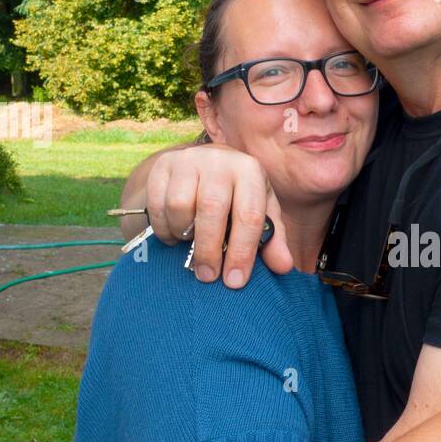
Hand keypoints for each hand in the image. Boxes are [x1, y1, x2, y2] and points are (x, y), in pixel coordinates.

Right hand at [144, 143, 292, 285]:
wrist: (205, 163)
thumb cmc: (238, 195)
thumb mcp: (261, 212)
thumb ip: (272, 240)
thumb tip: (283, 267)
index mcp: (249, 170)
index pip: (248, 215)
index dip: (242, 252)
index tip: (235, 281)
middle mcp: (220, 160)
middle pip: (211, 210)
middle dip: (209, 250)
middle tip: (208, 276)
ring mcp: (188, 159)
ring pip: (179, 206)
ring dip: (183, 234)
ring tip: (190, 243)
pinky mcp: (162, 164)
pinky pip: (157, 204)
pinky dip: (163, 227)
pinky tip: (174, 234)